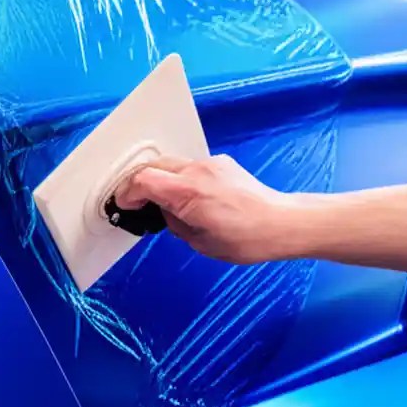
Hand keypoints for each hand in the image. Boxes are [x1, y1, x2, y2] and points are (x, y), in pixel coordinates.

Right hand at [115, 154, 307, 263]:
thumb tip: (165, 212)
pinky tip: (189, 198)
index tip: (124, 205)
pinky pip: (190, 167)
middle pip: (153, 166)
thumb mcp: (199, 242)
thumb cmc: (247, 239)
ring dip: (161, 180)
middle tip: (135, 202)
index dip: (127, 192)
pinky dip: (181, 179)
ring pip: (172, 164)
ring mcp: (210, 164)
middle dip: (139, 183)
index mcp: (187, 192)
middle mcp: (196, 171)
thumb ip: (174, 222)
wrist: (282, 224)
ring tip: (165, 203)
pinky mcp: (221, 164)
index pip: (142, 180)